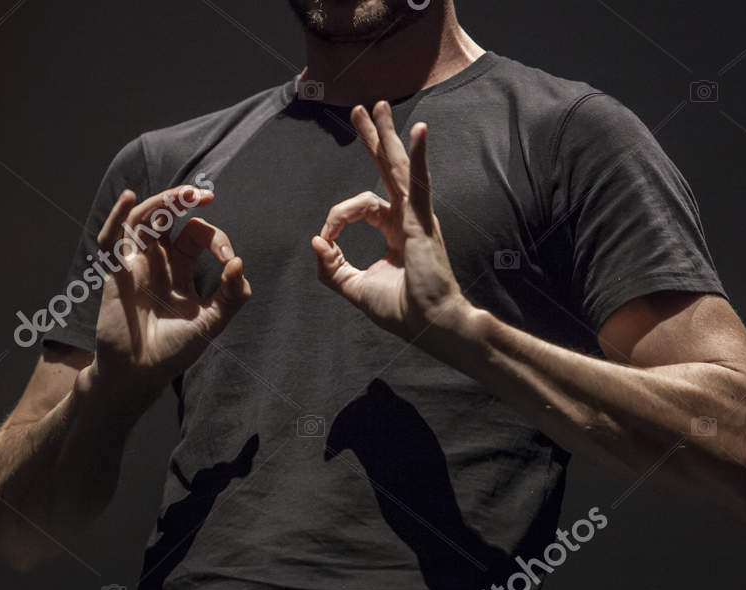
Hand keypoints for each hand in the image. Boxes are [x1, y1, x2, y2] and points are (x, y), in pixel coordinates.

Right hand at [85, 185, 250, 402]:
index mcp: (180, 270)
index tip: (227, 260)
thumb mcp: (212, 323)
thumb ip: (232, 296)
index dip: (216, 239)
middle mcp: (157, 262)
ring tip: (183, 194)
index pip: (196, 235)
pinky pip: (112, 239)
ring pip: (142, 220)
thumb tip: (238, 263)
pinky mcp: (116, 274)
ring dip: (161, 201)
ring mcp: (135, 265)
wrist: (140, 375)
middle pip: (167, 217)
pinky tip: (129, 197)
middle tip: (205, 194)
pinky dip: (116, 216)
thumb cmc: (173, 352)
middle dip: (185, 200)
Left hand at [311, 101, 473, 347]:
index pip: (360, 206)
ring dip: (386, 136)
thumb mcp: (354, 287)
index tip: (325, 240)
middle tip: (360, 110)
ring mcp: (417, 217)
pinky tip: (419, 130)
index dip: (336, 218)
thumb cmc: (402, 310)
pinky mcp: (422, 222)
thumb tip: (315, 241)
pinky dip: (418, 156)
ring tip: (377, 107)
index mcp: (394, 229)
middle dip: (372, 139)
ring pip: (398, 168)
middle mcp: (407, 217)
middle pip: (385, 169)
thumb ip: (332, 266)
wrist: (430, 326)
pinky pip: (418, 183)